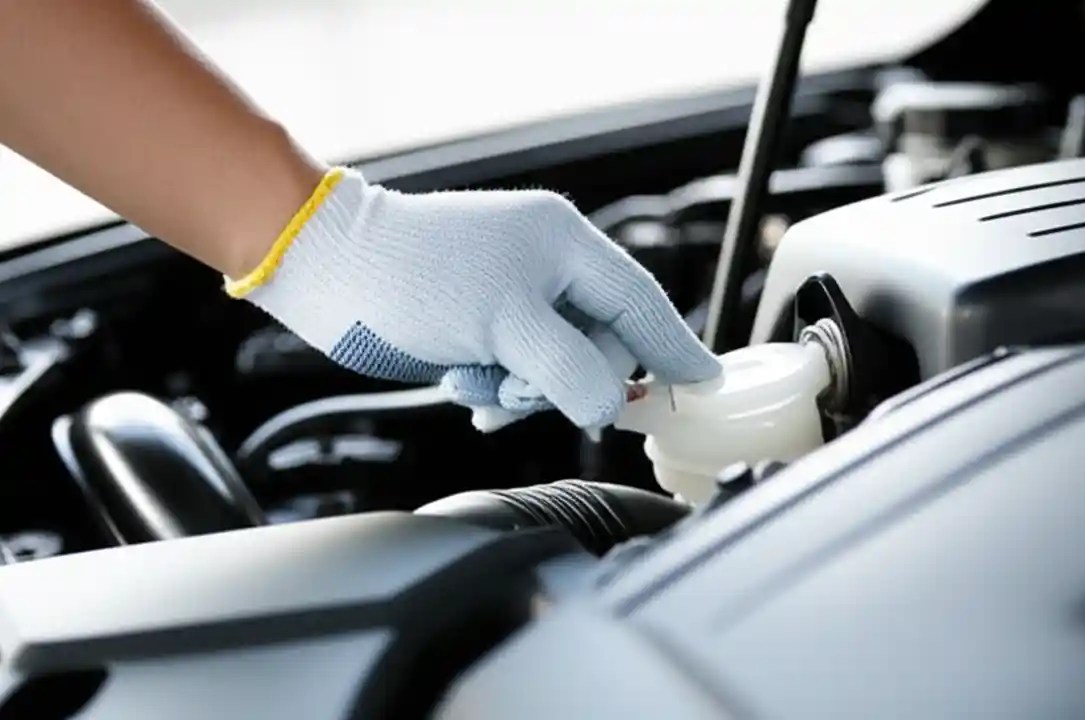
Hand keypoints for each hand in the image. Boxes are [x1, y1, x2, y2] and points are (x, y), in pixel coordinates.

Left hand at [228, 167, 721, 429]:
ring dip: (519, 389)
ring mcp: (513, 292)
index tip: (705, 381)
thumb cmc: (409, 277)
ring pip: (556, 365)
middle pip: (598, 345)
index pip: (642, 302)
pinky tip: (465, 383)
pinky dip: (495, 387)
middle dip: (561, 382)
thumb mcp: (505, 327)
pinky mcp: (482, 319)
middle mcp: (546, 264)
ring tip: (476, 384)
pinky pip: (517, 368)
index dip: (676, 347)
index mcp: (565, 244)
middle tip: (517, 395)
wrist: (324, 269)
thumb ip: (572, 370)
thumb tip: (608, 405)